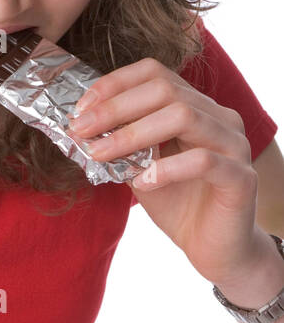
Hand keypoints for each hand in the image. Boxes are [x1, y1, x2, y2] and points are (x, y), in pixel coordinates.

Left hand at [67, 57, 258, 288]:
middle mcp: (219, 117)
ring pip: (184, 117)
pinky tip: (143, 182)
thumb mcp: (139, 168)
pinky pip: (203, 161)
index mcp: (196, 106)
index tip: (80, 109)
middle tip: (81, 129)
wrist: (213, 249)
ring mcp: (234, 144)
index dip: (114, 85)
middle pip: (166, 90)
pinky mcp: (241, 178)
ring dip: (133, 134)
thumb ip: (121, 145)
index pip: (155, 73)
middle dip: (115, 107)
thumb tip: (80, 128)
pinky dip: (167, 168)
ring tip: (101, 153)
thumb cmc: (178, 203)